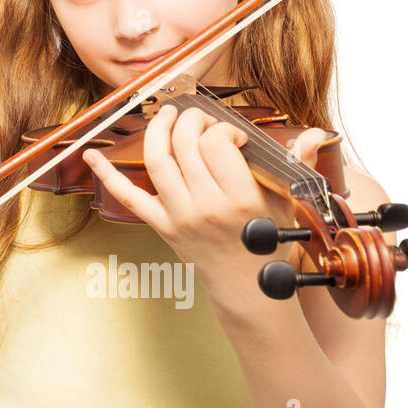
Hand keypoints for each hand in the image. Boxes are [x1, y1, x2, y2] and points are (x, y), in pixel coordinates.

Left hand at [82, 105, 324, 300]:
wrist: (249, 291)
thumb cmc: (271, 245)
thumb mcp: (287, 205)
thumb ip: (298, 165)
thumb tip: (316, 134)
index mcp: (240, 199)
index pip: (217, 145)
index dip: (222, 129)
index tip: (233, 135)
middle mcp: (205, 206)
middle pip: (186, 146)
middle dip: (190, 122)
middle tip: (198, 119)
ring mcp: (180, 217)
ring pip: (157, 162)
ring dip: (157, 132)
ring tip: (166, 116)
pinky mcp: (162, 226)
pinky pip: (129, 198)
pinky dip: (107, 175)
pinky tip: (90, 154)